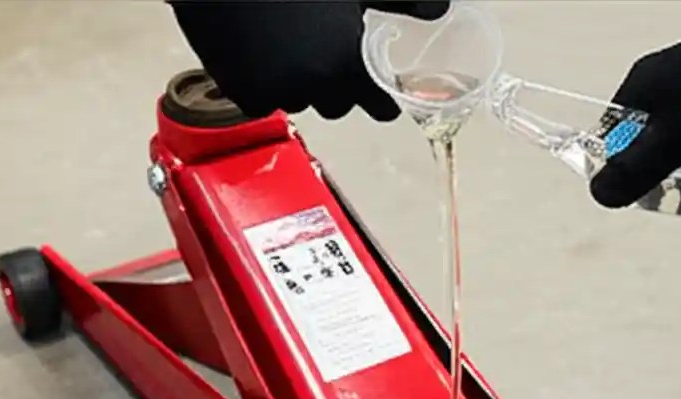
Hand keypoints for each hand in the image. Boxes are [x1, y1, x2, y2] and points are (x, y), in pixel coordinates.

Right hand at [169, 1, 449, 120]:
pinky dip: (266, 83)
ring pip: (301, 101)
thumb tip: (438, 11)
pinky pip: (265, 100)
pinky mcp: (241, 92)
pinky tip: (265, 51)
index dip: (383, 94)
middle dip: (339, 83)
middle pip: (340, 105)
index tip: (381, 86)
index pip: (382, 106)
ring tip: (294, 43)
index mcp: (346, 62)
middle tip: (329, 48)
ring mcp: (275, 91)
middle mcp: (313, 84)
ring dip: (302, 82)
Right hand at [589, 0, 680, 208]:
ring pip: (680, 127)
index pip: (613, 137)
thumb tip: (599, 194)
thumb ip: (637, 170)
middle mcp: (660, 76)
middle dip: (663, 164)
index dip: (626, 168)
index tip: (651, 190)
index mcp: (639, 87)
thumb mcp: (677, 142)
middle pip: (647, 134)